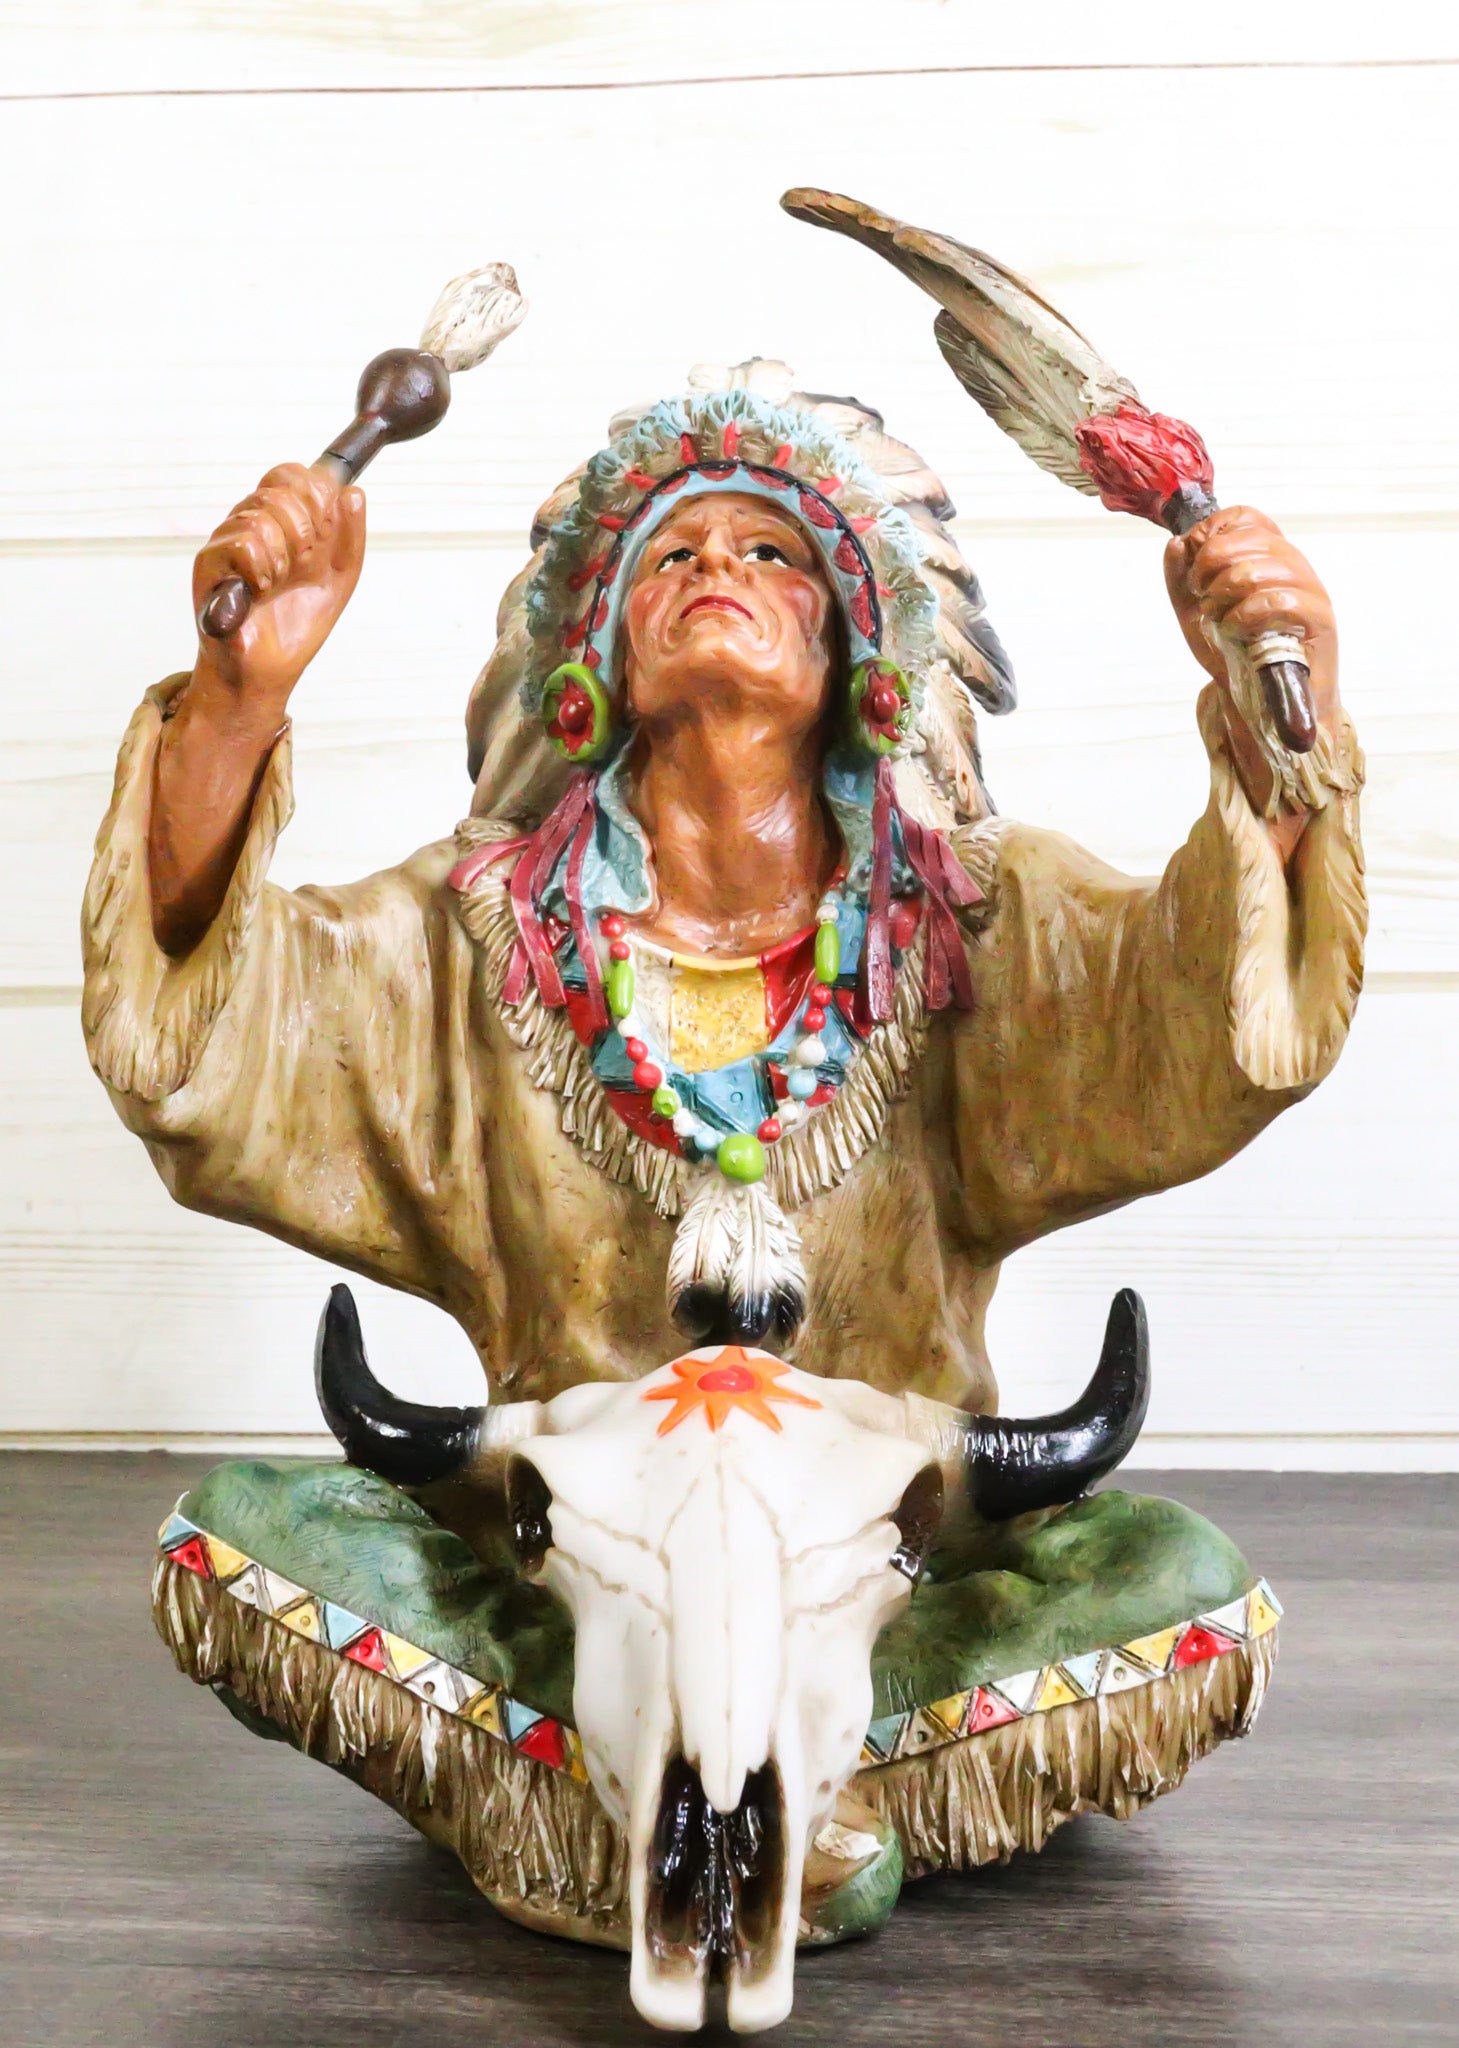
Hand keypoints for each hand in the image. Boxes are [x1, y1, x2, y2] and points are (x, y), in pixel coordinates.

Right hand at [190, 462, 365, 705]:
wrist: (270, 669)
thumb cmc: (298, 623)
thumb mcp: (340, 579)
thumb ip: (351, 537)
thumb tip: (354, 493)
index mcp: (278, 521)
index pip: (289, 475)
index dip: (313, 493)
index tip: (325, 530)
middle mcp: (248, 524)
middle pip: (278, 490)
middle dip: (306, 531)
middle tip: (303, 566)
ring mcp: (226, 542)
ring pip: (260, 516)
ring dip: (284, 556)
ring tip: (279, 584)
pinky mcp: (208, 565)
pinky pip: (243, 543)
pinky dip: (263, 569)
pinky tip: (262, 590)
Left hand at [1163, 506, 1338, 732]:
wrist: (1263, 704)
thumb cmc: (1236, 654)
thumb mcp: (1197, 614)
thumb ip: (1182, 580)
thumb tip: (1177, 543)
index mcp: (1268, 558)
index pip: (1248, 518)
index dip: (1215, 528)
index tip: (1193, 555)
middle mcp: (1294, 567)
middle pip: (1254, 539)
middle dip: (1213, 562)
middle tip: (1200, 591)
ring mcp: (1312, 592)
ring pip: (1269, 566)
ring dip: (1228, 588)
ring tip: (1215, 613)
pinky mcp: (1320, 622)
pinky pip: (1283, 601)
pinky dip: (1248, 612)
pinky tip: (1233, 627)